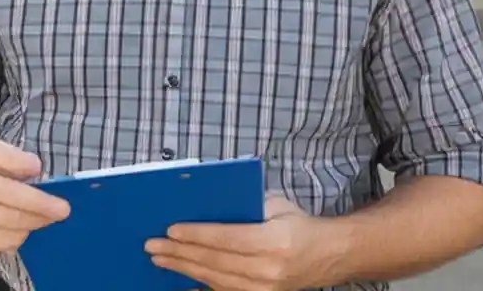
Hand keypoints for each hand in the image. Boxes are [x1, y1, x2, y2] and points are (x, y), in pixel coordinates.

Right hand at [0, 139, 70, 252]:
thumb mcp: (9, 158)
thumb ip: (22, 160)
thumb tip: (35, 169)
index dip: (16, 160)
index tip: (38, 168)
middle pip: (4, 192)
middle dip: (37, 203)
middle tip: (63, 209)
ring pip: (6, 220)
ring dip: (33, 221)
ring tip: (48, 219)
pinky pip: (3, 240)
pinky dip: (21, 236)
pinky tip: (28, 229)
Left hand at [144, 193, 339, 290]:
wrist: (329, 254)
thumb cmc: (298, 223)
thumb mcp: (276, 204)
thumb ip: (244, 204)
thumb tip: (203, 201)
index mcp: (274, 241)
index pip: (226, 238)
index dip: (196, 235)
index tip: (170, 230)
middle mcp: (269, 269)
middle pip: (215, 261)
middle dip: (179, 253)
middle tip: (152, 246)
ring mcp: (265, 289)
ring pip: (215, 279)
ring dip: (183, 269)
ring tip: (160, 260)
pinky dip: (200, 283)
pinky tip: (180, 276)